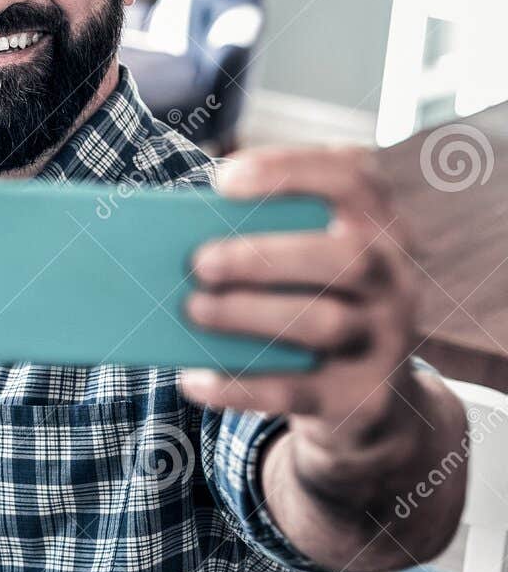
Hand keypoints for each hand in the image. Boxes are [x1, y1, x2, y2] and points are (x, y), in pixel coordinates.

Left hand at [179, 147, 424, 449]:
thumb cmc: (311, 306)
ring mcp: (386, 342)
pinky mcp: (361, 399)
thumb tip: (174, 239)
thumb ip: (263, 240)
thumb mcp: (303, 267)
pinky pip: (296, 392)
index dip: (291, 171)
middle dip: (265, 256)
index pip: (355, 179)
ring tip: (192, 308)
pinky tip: (193, 379)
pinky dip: (238, 386)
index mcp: (379, 229)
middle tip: (198, 261)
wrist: (368, 400)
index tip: (223, 179)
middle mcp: (396, 280)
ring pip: (325, 324)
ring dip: (248, 314)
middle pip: (347, 259)